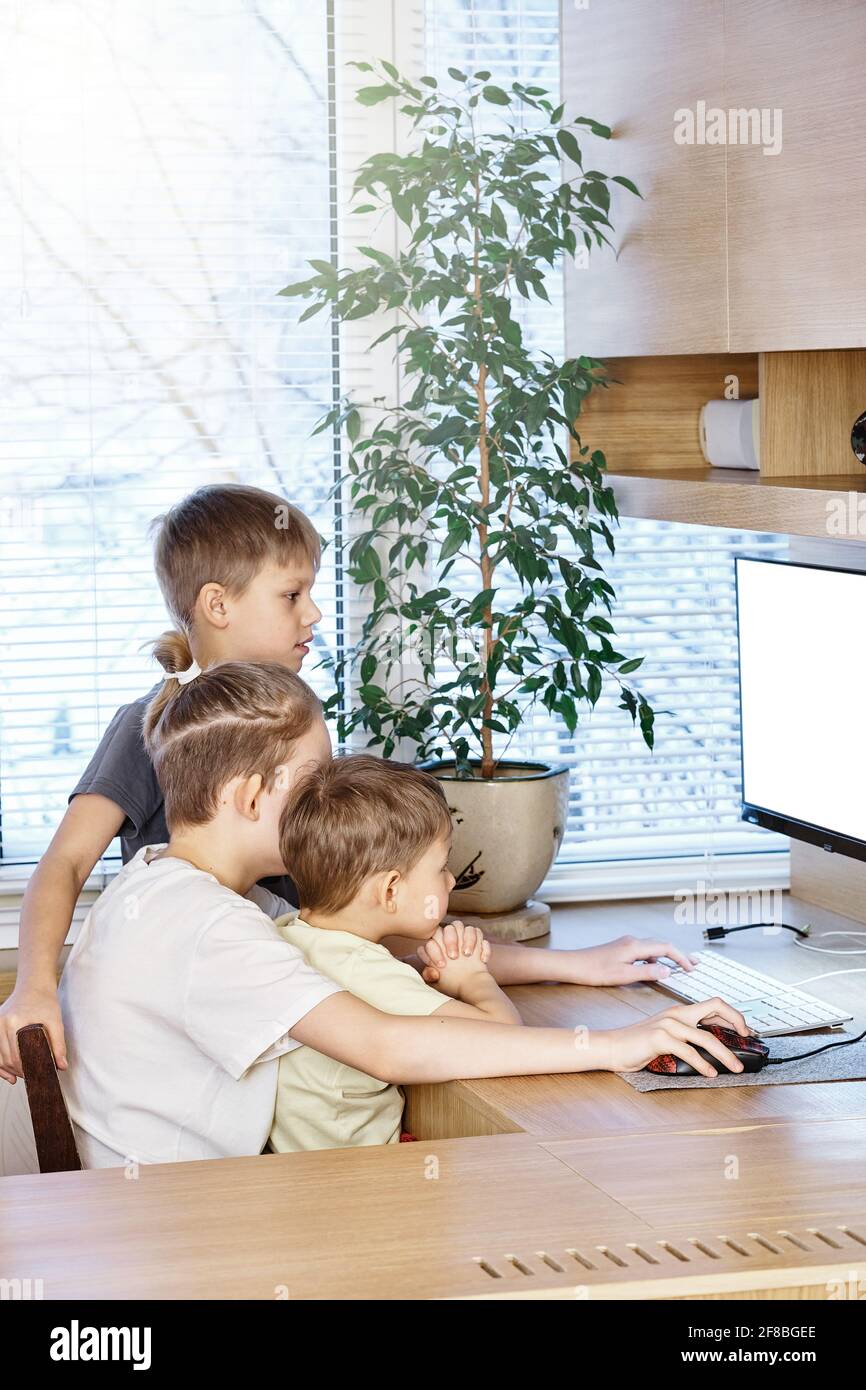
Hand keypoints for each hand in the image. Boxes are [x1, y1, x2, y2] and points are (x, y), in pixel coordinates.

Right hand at [0, 985, 65, 1083]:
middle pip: (6, 1058)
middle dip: (18, 1071)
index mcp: (14, 1022)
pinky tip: (9, 1074)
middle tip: (31, 1077)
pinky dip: (0, 1063)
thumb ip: (58, 1044)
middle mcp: (1, 1023)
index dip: (25, 1069)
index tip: (35, 1076)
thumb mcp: (56, 1021)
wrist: (34, 984)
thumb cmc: (46, 1001)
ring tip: (20, 1077)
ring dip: (8, 1069)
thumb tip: (62, 1066)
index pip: (16, 1056)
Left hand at [418, 919, 490, 985]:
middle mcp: (450, 939)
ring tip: (467, 954)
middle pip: (449, 928)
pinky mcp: (479, 941)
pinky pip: (480, 934)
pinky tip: (482, 960)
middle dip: (450, 940)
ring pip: (467, 928)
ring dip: (468, 939)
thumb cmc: (451, 983)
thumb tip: (432, 973)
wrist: (471, 985)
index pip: (431, 940)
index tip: (441, 965)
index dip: (434, 951)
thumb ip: (430, 976)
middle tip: (453, 957)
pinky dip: (483, 946)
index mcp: (437, 947)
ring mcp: (465, 938)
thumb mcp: (438, 982)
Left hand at [577, 936, 698, 986]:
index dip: (681, 957)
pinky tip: (656, 966)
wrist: (573, 965)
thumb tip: (667, 971)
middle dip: (679, 954)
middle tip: (694, 964)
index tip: (691, 968)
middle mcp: (632, 941)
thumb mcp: (624, 975)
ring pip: (653, 947)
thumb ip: (647, 973)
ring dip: (668, 955)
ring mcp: (626, 944)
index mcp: (635, 946)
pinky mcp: (621, 949)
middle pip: (662, 945)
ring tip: (680, 965)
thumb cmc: (594, 971)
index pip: (666, 947)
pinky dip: (655, 957)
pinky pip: (644, 951)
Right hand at [598, 997, 752, 1075]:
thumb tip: (710, 1047)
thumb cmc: (637, 1044)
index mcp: (679, 1011)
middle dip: (737, 1022)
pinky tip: (710, 1073)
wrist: (611, 1046)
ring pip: (706, 1037)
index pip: (713, 1005)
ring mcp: (668, 1024)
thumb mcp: (665, 1035)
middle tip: (748, 1039)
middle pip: (715, 1007)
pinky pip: (688, 1052)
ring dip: (725, 1054)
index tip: (744, 1030)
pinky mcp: (659, 1038)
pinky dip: (703, 1064)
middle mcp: (676, 1014)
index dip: (733, 1014)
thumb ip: (685, 1036)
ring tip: (735, 1067)